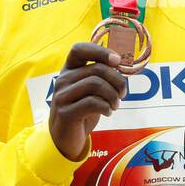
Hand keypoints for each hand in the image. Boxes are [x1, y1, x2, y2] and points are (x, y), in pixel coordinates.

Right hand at [48, 42, 126, 159]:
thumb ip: (101, 76)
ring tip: (115, 105)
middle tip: (122, 93)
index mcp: (68, 70)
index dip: (100, 51)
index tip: (117, 61)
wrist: (65, 136)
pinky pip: (93, 102)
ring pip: (96, 84)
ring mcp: (62, 96)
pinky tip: (107, 112)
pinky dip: (107, 107)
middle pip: (97, 69)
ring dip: (113, 95)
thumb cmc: (82, 110)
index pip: (79, 49)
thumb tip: (121, 64)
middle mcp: (62, 80)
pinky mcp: (65, 112)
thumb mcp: (90, 90)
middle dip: (117, 81)